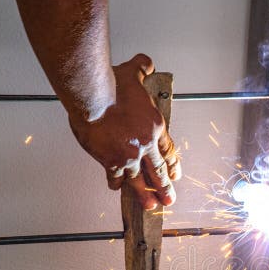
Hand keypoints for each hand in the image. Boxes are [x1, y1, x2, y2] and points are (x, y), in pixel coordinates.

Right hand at [68, 54, 181, 209]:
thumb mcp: (131, 72)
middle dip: (165, 187)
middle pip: (158, 171)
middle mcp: (145, 144)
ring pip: (140, 180)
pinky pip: (114, 177)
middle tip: (169, 199)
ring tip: (152, 206)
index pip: (168, 151)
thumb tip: (146, 63)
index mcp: (154, 126)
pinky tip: (116, 187)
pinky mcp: (110, 161)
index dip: (172, 165)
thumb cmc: (110, 86)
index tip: (175, 174)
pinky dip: (115, 183)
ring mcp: (128, 155)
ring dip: (145, 195)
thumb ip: (140, 68)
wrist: (93, 97)